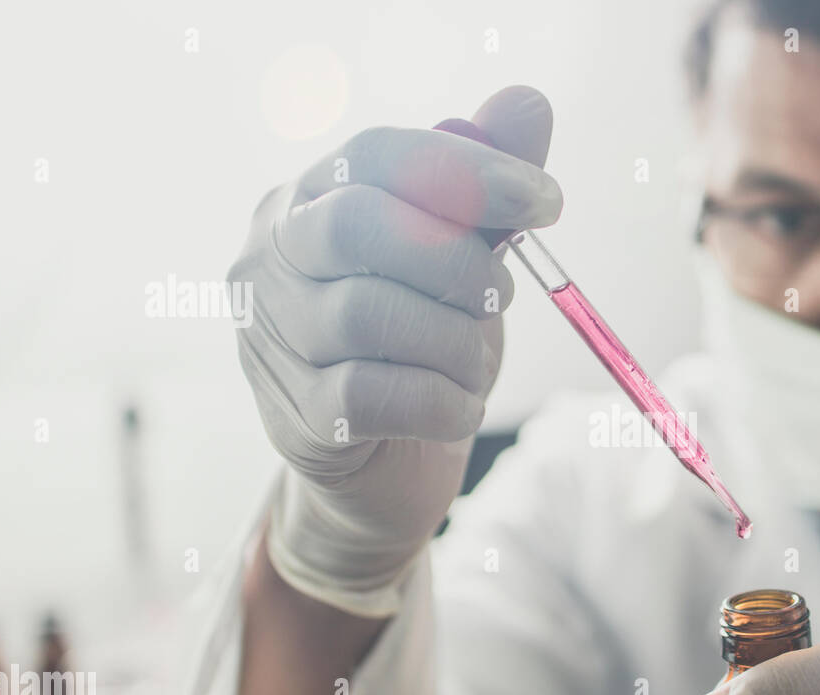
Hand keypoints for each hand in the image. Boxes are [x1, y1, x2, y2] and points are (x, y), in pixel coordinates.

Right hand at [229, 86, 561, 616]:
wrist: (383, 467)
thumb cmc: (421, 345)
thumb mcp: (461, 262)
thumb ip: (487, 188)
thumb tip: (528, 103)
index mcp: (309, 200)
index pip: (375, 156)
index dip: (468, 172)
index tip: (548, 202)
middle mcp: (272, 258)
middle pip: (360, 224)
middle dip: (457, 260)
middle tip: (502, 295)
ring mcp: (272, 338)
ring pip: (374, 314)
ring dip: (459, 343)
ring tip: (478, 362)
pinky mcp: (296, 415)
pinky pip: (381, 394)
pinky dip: (444, 400)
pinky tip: (459, 405)